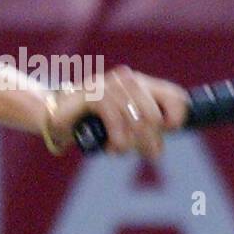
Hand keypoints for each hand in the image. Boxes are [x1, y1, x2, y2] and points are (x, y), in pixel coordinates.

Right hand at [42, 65, 188, 159]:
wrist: (55, 116)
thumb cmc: (91, 123)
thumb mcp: (123, 124)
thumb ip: (143, 127)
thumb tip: (162, 142)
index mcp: (140, 84)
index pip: (173, 95)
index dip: (178, 115)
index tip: (170, 130)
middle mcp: (127, 79)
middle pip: (154, 115)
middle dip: (151, 141)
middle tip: (146, 154)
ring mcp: (109, 84)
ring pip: (136, 119)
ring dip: (131, 144)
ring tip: (120, 150)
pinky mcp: (92, 94)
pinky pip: (115, 117)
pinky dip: (117, 138)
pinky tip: (112, 146)